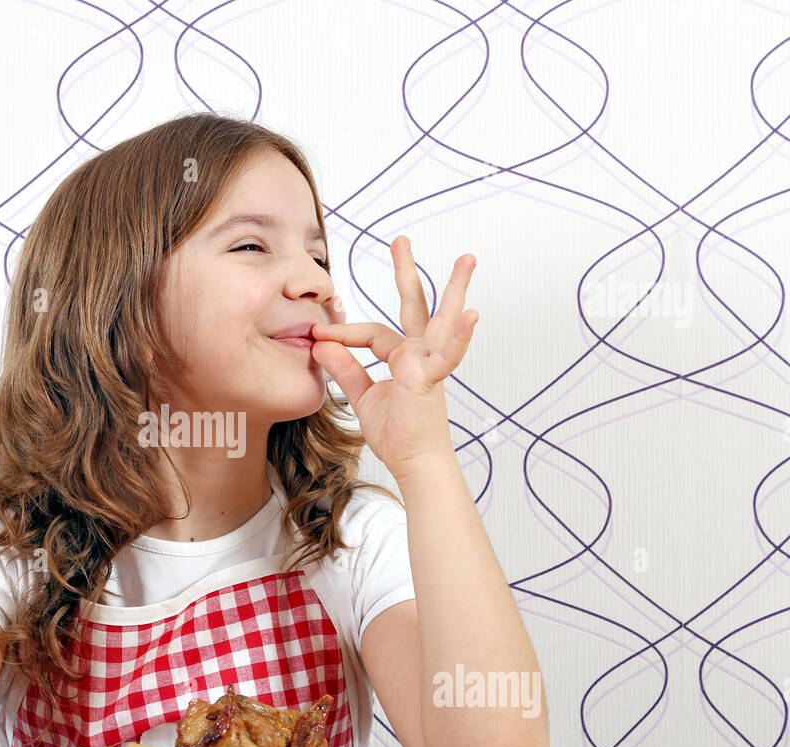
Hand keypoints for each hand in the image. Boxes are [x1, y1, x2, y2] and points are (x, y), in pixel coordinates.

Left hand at [310, 236, 477, 479]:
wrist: (414, 462)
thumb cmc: (396, 434)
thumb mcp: (362, 396)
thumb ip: (344, 368)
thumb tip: (320, 346)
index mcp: (403, 356)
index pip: (370, 333)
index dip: (342, 334)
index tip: (317, 336)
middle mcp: (419, 353)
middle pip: (413, 305)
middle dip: (406, 271)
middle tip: (400, 240)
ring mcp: (429, 362)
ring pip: (440, 318)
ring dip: (454, 288)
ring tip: (467, 259)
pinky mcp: (433, 377)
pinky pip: (447, 354)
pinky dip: (460, 337)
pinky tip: (472, 316)